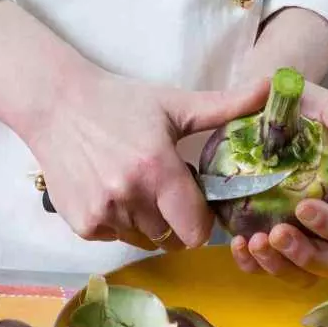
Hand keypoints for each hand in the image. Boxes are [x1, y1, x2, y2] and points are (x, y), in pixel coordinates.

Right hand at [27, 70, 269, 250]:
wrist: (56, 106)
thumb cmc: (118, 103)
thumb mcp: (173, 104)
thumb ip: (224, 107)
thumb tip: (271, 87)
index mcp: (158, 170)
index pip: (195, 231)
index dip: (200, 222)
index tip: (192, 203)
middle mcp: (129, 197)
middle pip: (170, 238)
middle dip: (172, 219)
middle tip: (159, 188)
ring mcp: (103, 214)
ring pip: (142, 239)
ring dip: (145, 222)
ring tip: (132, 186)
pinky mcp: (82, 224)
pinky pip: (114, 237)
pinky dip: (117, 222)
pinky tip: (108, 191)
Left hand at [231, 81, 327, 285]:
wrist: (269, 104)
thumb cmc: (309, 108)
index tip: (302, 207)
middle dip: (305, 255)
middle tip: (275, 233)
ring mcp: (302, 237)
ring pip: (301, 275)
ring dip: (277, 265)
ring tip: (253, 242)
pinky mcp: (271, 240)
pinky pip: (265, 268)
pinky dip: (252, 263)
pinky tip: (238, 243)